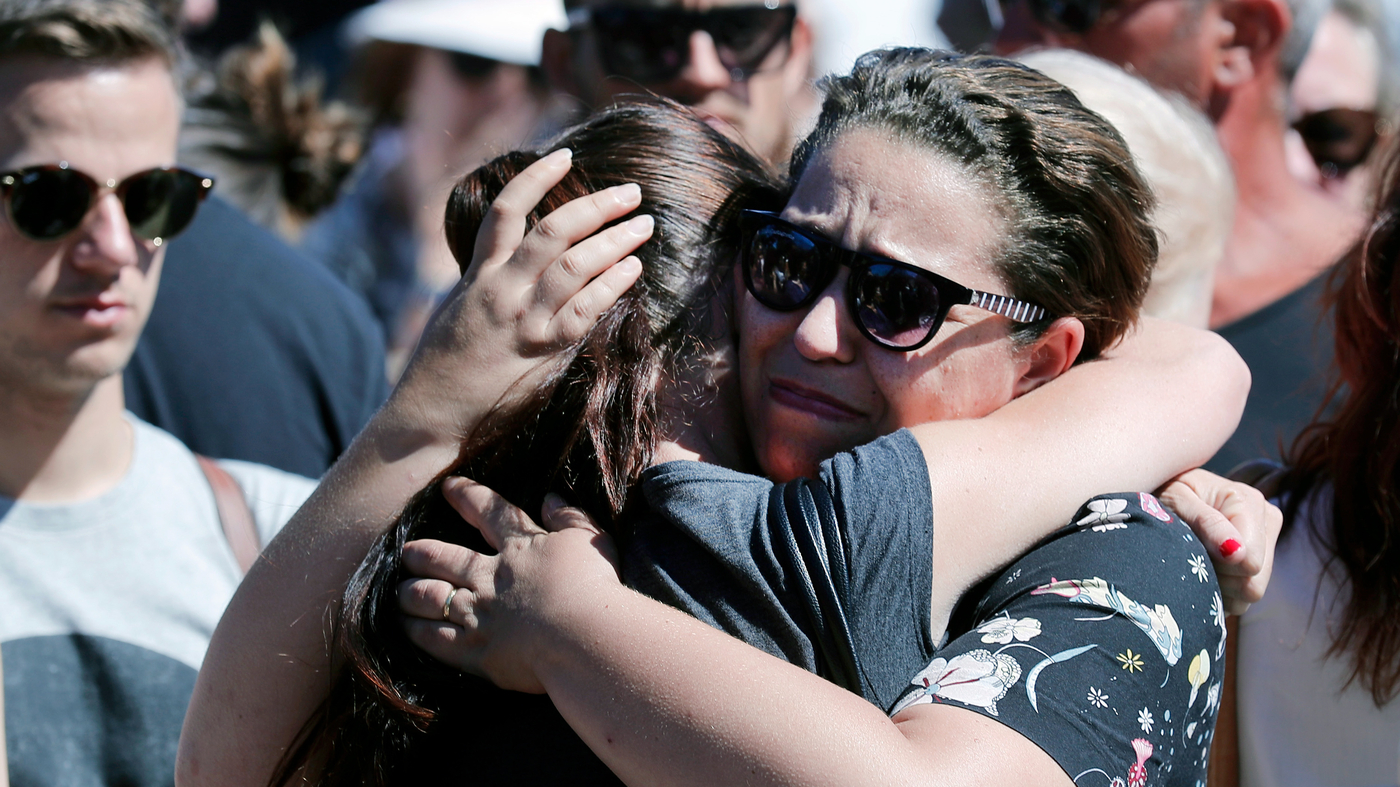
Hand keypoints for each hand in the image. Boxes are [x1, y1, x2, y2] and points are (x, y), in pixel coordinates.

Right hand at [392, 148, 652, 438]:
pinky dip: (611, 286)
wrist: (429, 414)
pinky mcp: (539, 352)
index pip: (506, 209)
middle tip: (632, 193)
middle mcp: (501, 290)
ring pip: (575, 266)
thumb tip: (511, 259)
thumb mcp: (457, 308)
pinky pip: (583, 311)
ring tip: (643, 225)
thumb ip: (486, 280)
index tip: (565, 156)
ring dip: (615, 241)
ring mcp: (521, 320)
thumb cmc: (442, 365)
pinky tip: (633, 270)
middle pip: (554, 230)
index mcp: (478, 275)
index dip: (536, 176)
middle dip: (597, 206)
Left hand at [396, 477, 621, 692]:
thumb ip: (569, 517)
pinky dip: (418, 632)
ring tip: (399, 592)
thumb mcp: (589, 539)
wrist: (584, 636)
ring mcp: (480, 614)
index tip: (448, 487)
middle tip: (406, 551)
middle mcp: (491, 577)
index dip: (468, 496)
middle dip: (422, 553)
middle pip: (445, 559)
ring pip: (431, 598)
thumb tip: (551, 498)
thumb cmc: (593, 585)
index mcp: (520, 547)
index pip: (491, 513)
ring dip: (411, 593)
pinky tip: (406, 628)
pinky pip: (437, 640)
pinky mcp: (477, 651)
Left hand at [1158, 469, 1281, 613]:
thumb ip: (1206, 522)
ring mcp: (1266, 544)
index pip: (1250, 561)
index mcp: (1249, 502)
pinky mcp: (1257, 564)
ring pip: (1249, 593)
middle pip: (1254, 583)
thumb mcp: (1175, 498)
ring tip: (1196, 561)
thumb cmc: (1164, 490)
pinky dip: (1220, 592)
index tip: (1195, 550)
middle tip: (1193, 557)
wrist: (1161, 489)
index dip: (1220, 566)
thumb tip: (1237, 553)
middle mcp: (1266, 522)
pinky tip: (1203, 572)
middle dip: (1220, 578)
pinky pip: (1242, 599)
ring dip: (1218, 586)